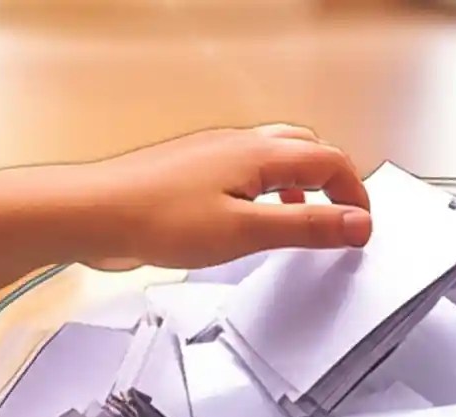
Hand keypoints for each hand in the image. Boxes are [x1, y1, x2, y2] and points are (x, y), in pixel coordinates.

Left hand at [58, 123, 373, 269]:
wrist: (93, 214)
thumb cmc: (155, 218)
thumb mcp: (244, 231)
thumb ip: (305, 227)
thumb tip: (356, 222)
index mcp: (259, 153)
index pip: (330, 161)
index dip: (354, 193)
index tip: (362, 226)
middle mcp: (238, 145)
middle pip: (306, 150)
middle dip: (333, 181)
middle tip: (344, 217)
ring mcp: (214, 156)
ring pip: (275, 159)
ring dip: (301, 186)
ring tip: (307, 221)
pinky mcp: (194, 173)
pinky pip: (247, 173)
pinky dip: (269, 193)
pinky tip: (255, 220)